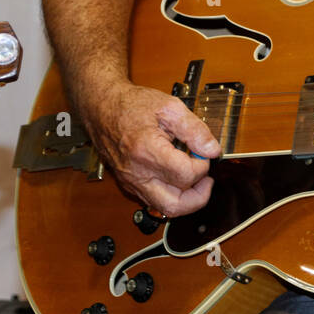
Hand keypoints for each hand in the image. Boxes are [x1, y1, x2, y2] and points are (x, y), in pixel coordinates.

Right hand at [79, 81, 221, 216]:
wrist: (101, 107)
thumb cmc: (131, 105)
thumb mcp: (170, 108)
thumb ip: (195, 130)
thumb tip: (211, 150)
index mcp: (147, 151)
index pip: (186, 175)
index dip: (203, 165)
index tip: (203, 152)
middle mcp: (137, 173)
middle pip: (175, 205)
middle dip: (199, 196)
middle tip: (206, 179)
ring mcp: (131, 182)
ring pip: (164, 208)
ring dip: (186, 199)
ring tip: (195, 180)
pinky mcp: (129, 185)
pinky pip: (154, 200)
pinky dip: (171, 194)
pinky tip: (177, 176)